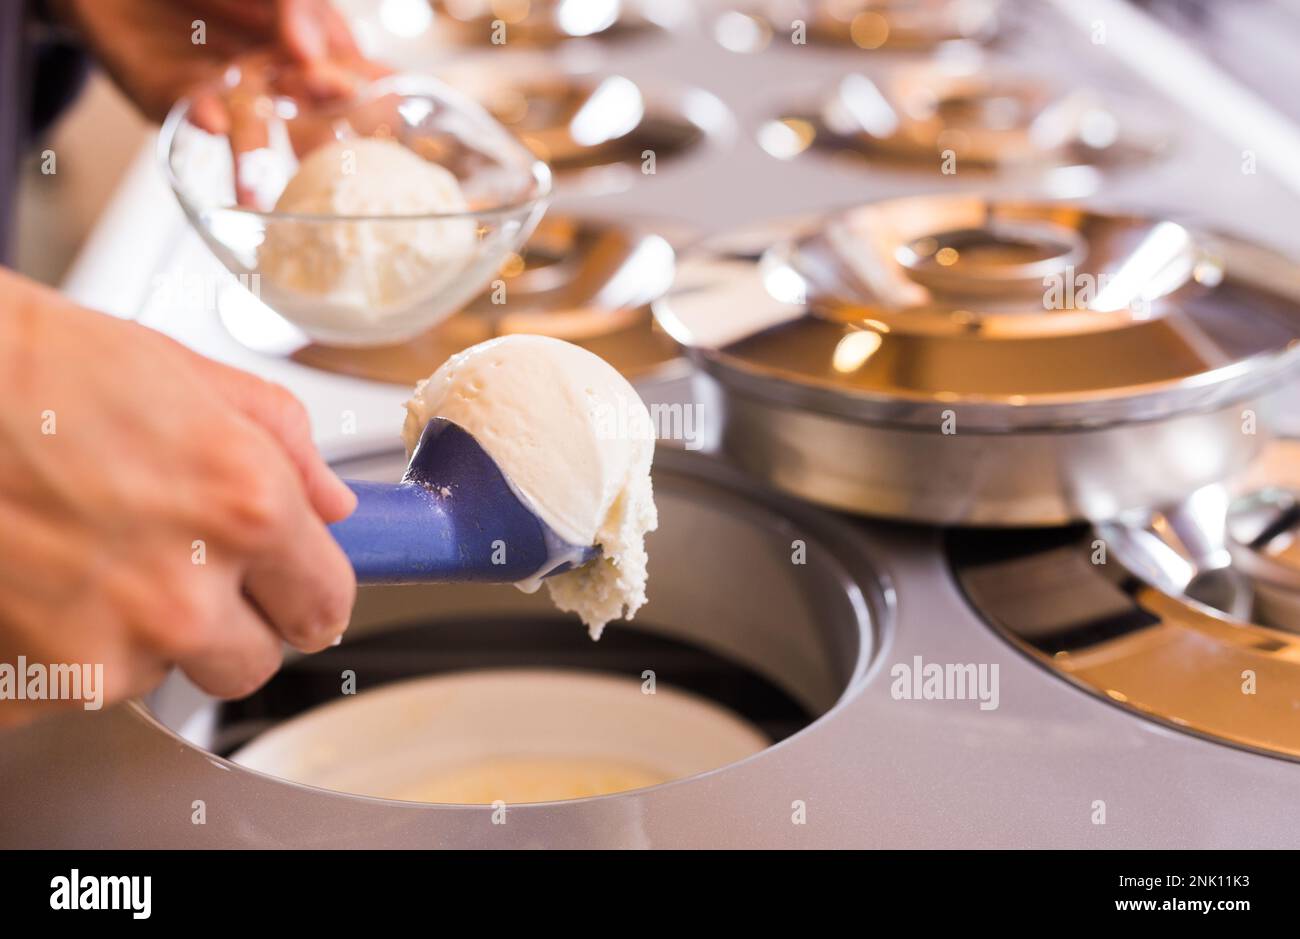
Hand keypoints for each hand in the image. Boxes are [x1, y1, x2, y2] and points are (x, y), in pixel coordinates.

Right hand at [0, 269, 357, 724]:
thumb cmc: (26, 369)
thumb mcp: (180, 372)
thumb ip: (280, 442)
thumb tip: (332, 500)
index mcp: (243, 510)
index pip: (325, 604)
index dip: (306, 592)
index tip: (290, 588)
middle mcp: (182, 595)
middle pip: (251, 664)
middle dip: (228, 624)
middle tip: (175, 567)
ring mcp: (101, 652)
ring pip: (158, 673)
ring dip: (134, 632)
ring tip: (80, 552)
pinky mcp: (32, 690)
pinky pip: (75, 688)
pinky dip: (57, 649)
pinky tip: (33, 578)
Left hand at [51, 0, 386, 203]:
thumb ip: (302, 10)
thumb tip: (315, 57)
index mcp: (310, 51)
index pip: (356, 81)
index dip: (381, 103)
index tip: (405, 120)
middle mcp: (275, 80)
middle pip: (308, 122)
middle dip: (325, 146)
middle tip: (343, 167)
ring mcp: (225, 91)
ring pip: (249, 129)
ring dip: (256, 157)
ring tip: (260, 190)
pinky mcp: (171, 93)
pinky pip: (187, 108)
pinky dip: (201, 113)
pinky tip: (212, 120)